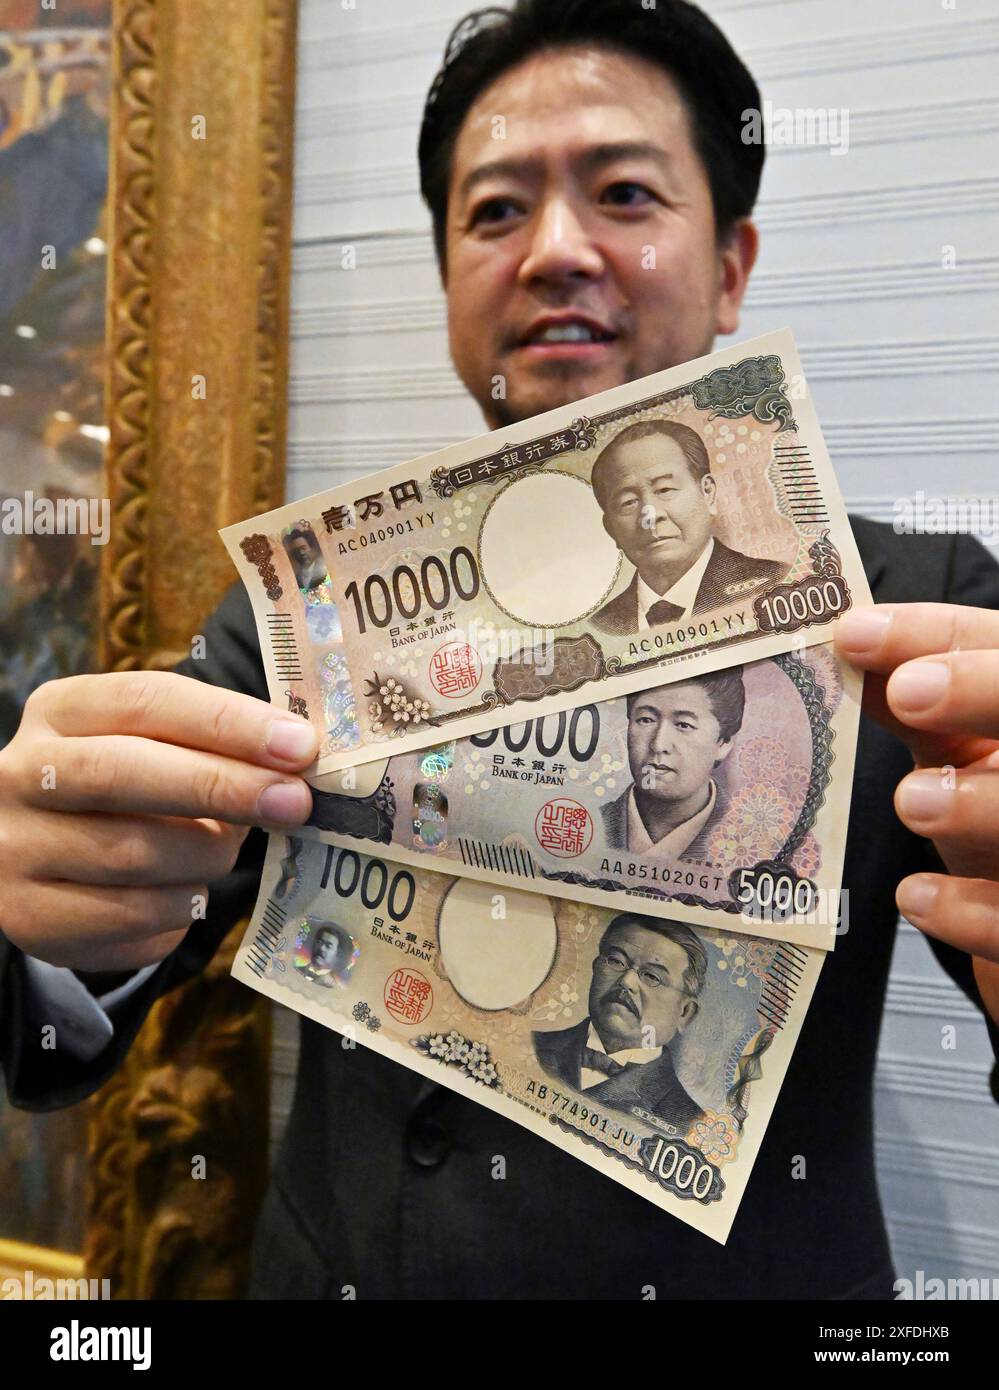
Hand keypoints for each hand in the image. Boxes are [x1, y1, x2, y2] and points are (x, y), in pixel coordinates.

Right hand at [0, 672, 317, 973]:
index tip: (298, 745)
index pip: (146, 700)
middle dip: (222, 786)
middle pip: (123, 772)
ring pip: (132, 854)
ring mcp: (15, 848)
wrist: (47, 859)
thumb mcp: (158, 748)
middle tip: (294, 802)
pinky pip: (128, 918)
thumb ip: (216, 746)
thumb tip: (298, 764)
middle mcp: (21, 773)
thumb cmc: (128, 788)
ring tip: (225, 851)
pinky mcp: (28, 916)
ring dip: (205, 856)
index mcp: (61, 711)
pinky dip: (180, 908)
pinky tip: (189, 892)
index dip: (227, 722)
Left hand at [835, 603, 998, 1023]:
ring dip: (978, 802)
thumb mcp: (956, 748)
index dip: (935, 635)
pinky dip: (971, 909)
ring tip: (914, 800)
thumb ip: (914, 705)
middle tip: (908, 692)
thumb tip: (843, 648)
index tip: (856, 634)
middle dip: (982, 690)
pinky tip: (916, 896)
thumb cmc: (992, 812)